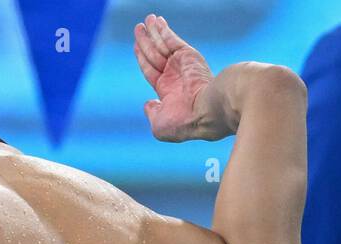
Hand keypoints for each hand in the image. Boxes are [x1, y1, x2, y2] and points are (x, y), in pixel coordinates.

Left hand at [134, 14, 228, 141]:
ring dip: (153, 32)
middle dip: (146, 41)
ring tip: (145, 20)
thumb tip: (148, 104)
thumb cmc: (183, 123)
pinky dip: (164, 31)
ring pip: (161, 45)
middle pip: (154, 54)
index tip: (136, 46)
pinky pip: (172, 40)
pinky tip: (156, 21)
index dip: (142, 58)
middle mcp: (175, 76)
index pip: (151, 70)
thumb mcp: (160, 126)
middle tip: (138, 28)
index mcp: (168, 91)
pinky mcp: (188, 55)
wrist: (204, 112)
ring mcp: (182, 65)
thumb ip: (152, 113)